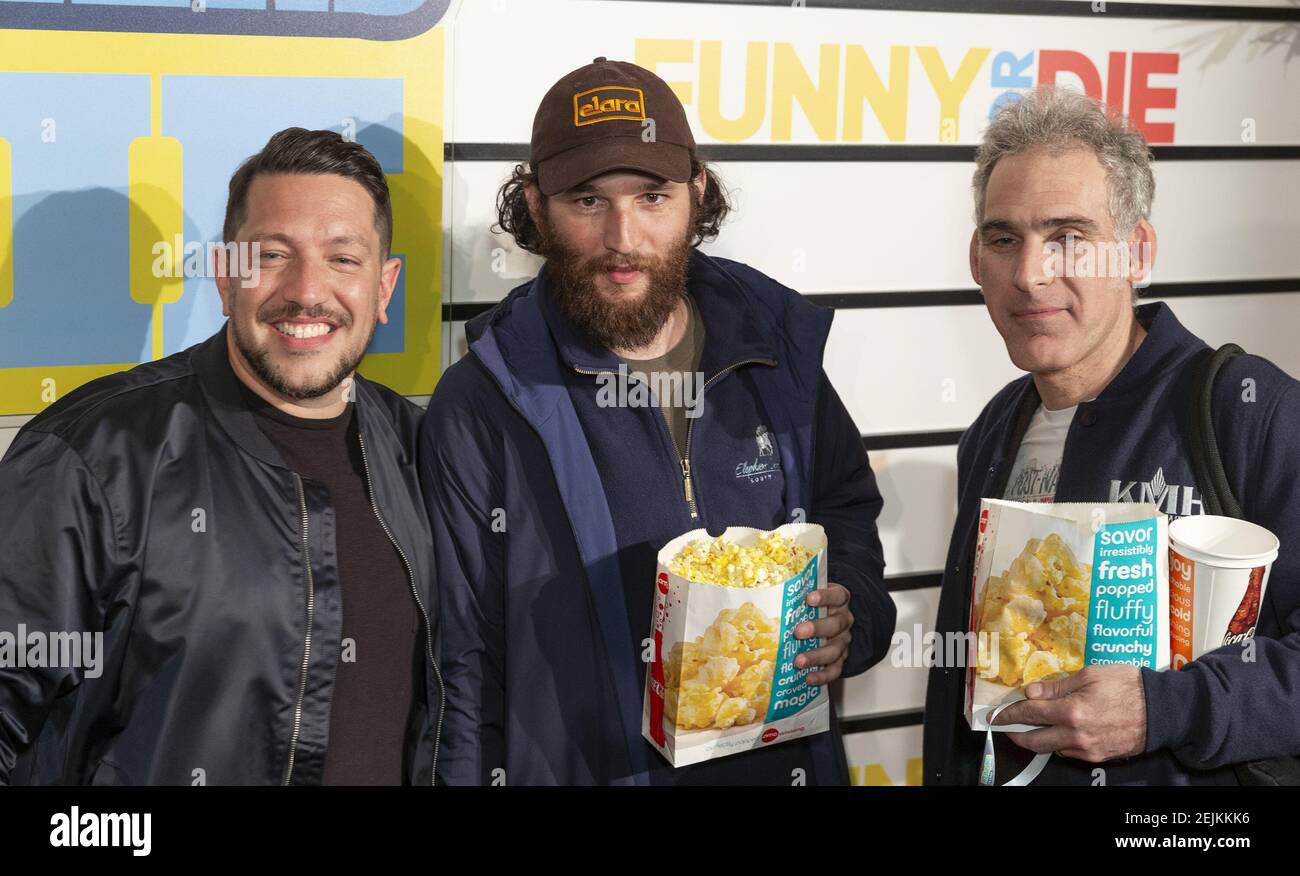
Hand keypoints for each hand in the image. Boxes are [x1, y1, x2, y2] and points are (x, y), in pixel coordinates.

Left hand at [794, 583, 852, 685]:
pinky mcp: (841, 659)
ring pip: (834, 650)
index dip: (825, 596)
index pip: (837, 595)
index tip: (809, 598)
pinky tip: (808, 678)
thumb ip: (796, 594)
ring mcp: (843, 640)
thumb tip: (767, 592)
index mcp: (840, 600)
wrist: (828, 618)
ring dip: (816, 656)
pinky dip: (822, 676)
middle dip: (816, 629)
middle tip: (798, 632)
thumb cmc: (813, 605)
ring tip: (799, 661)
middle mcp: (844, 620)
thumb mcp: (808, 595)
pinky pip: (835, 669)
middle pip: (835, 624)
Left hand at [992, 665, 1146, 762]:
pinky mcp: (1098, 757)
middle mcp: (1076, 735)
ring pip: (1051, 748)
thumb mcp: (1090, 675)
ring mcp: (1087, 749)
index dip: (1009, 714)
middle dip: (1015, 733)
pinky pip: (1069, 752)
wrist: (1162, 710)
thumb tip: (1030, 693)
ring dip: (1037, 739)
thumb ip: (1057, 687)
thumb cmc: (1128, 685)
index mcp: (1072, 711)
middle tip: (1005, 726)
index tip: (995, 714)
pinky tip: (1058, 731)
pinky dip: (1058, 743)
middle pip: (1034, 740)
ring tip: (1030, 726)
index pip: (1030, 714)